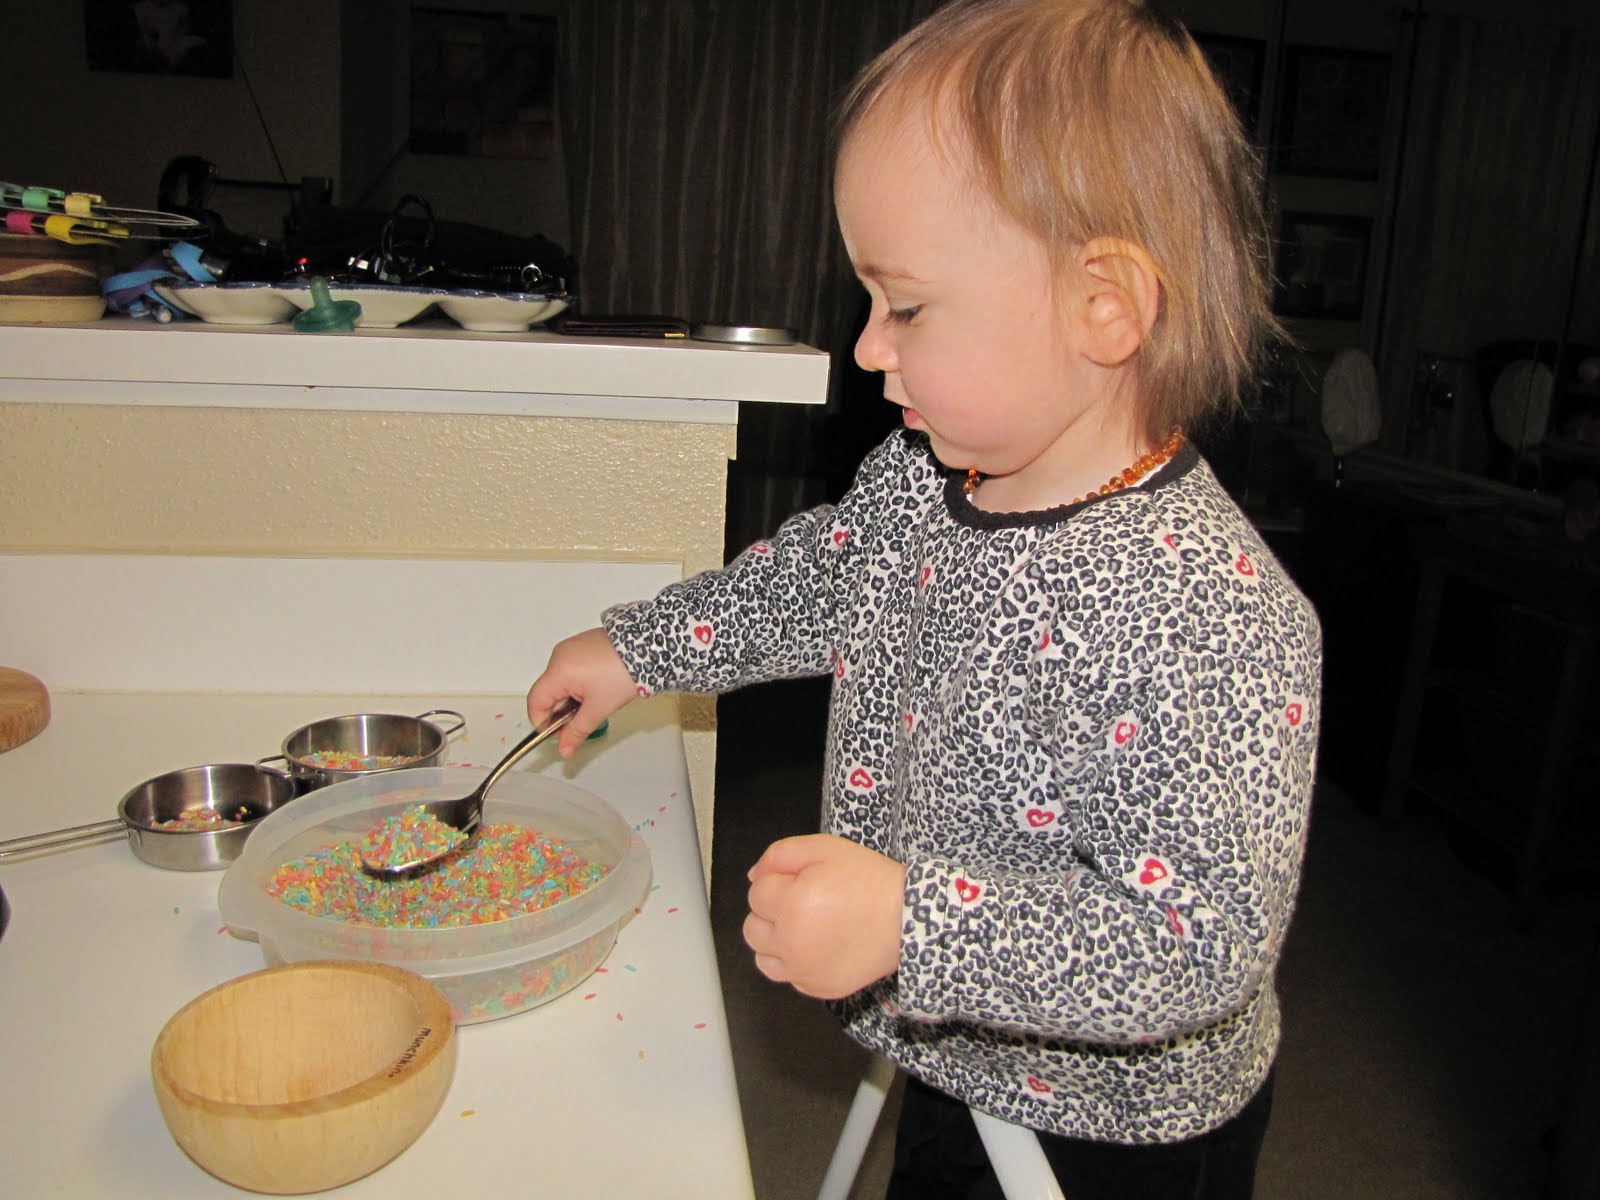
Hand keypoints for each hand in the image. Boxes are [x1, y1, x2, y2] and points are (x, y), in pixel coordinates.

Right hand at [526, 627, 641, 756]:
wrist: (647, 649)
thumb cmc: (623, 673)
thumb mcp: (598, 709)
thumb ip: (577, 732)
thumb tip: (564, 749)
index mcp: (558, 671)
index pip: (535, 702)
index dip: (543, 723)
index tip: (559, 734)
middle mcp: (559, 656)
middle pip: (548, 692)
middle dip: (562, 711)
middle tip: (583, 720)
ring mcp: (570, 649)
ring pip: (560, 682)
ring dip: (571, 698)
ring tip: (595, 701)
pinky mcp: (581, 645)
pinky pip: (570, 670)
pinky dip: (578, 683)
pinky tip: (598, 688)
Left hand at [743, 834, 904, 998]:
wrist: (908, 919)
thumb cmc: (869, 881)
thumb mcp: (825, 848)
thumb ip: (779, 855)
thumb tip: (753, 875)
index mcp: (790, 906)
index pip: (756, 894)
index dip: (779, 882)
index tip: (806, 881)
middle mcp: (791, 944)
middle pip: (753, 928)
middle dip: (771, 912)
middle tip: (805, 902)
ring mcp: (804, 971)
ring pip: (763, 957)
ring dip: (777, 940)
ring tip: (808, 926)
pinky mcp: (819, 988)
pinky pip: (789, 976)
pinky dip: (796, 962)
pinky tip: (820, 945)